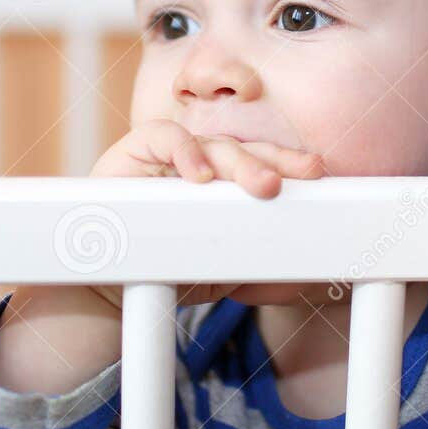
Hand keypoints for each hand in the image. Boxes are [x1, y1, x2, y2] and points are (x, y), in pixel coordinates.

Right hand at [88, 119, 327, 306]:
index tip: (317, 175)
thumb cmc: (166, 274)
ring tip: (263, 186)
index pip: (261, 164)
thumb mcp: (222, 272)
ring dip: (239, 163)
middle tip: (301, 177)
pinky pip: (164, 137)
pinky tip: (199, 175)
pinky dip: (185, 151)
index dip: (289, 165)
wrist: (109, 291)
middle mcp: (199, 163)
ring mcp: (167, 154)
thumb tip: (306, 273)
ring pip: (211, 144)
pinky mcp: (134, 150)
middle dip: (274, 162)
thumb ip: (257, 266)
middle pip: (243, 150)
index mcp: (222, 184)